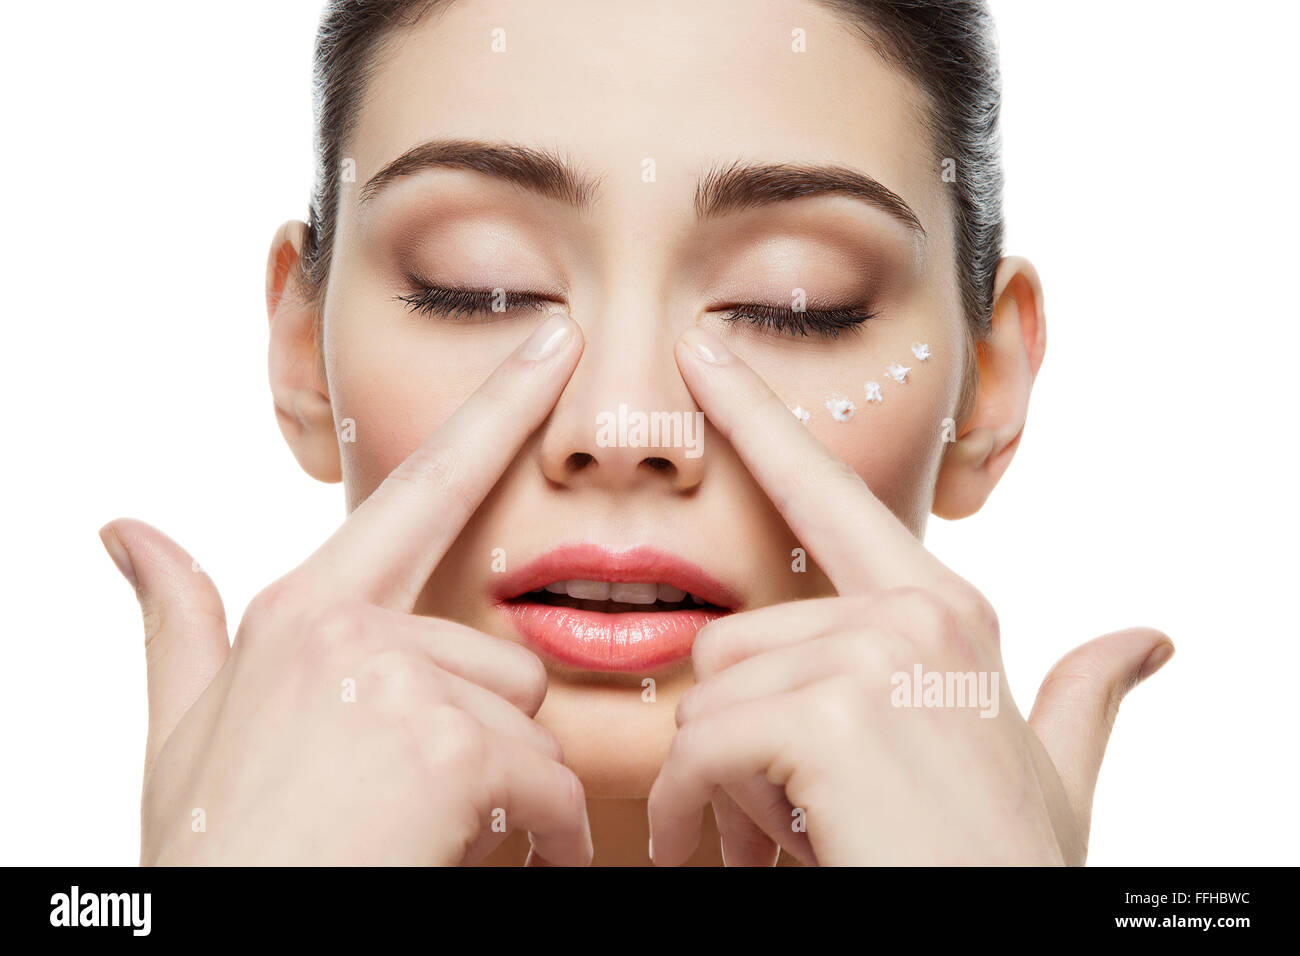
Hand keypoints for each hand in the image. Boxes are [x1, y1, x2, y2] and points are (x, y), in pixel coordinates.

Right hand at [101, 313, 592, 865]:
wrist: (231, 931)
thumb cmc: (220, 844)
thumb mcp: (185, 727)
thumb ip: (178, 620)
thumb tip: (126, 533)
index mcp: (302, 609)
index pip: (423, 488)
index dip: (497, 411)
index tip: (557, 346)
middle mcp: (351, 628)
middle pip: (500, 658)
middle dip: (486, 736)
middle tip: (421, 799)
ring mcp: (399, 681)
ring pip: (528, 721)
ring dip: (508, 789)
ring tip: (434, 833)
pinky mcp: (448, 746)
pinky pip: (546, 780)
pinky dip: (542, 834)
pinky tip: (485, 858)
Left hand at [648, 327, 1173, 865]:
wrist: (1003, 936)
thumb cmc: (1003, 866)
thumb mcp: (1053, 775)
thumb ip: (1083, 694)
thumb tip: (1147, 641)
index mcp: (944, 612)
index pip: (827, 496)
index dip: (758, 418)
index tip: (700, 350)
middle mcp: (912, 614)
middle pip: (731, 641)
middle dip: (736, 742)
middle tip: (788, 816)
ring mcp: (876, 655)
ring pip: (707, 700)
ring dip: (722, 791)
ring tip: (789, 842)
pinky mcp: (831, 712)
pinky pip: (700, 749)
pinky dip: (700, 816)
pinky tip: (758, 860)